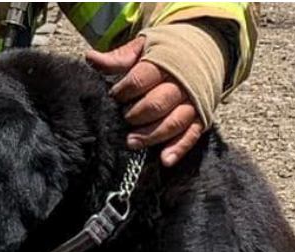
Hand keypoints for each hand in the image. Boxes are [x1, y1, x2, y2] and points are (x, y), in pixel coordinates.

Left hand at [86, 37, 201, 166]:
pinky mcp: (201, 117)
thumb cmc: (164, 51)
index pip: (141, 80)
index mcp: (165, 63)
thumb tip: (90, 58)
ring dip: (152, 135)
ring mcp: (193, 102)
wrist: (203, 48)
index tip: (114, 96)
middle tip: (123, 118)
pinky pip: (191, 135)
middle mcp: (181, 84)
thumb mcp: (142, 48)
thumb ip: (119, 58)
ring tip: (131, 143)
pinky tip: (165, 160)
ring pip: (174, 122)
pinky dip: (179, 148)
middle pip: (158, 104)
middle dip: (136, 114)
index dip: (124, 91)